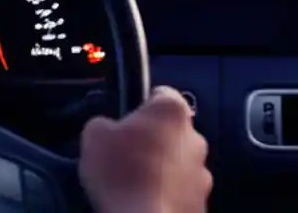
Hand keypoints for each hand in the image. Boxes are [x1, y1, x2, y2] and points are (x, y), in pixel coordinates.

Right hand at [79, 86, 211, 212]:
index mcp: (172, 110)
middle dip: (151, 140)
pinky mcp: (202, 203)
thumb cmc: (122, 173)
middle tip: (124, 155)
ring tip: (133, 185)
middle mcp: (196, 137)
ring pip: (177, 163)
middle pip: (170, 131)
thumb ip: (103, 122)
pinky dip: (166, 195)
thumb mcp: (93, 134)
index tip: (124, 123)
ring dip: (160, 170)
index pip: (160, 94)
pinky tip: (145, 202)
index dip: (138, 107)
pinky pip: (180, 191)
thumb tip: (108, 129)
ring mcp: (203, 172)